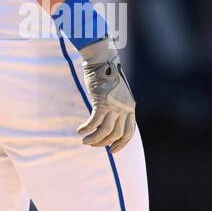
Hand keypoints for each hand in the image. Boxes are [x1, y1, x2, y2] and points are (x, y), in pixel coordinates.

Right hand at [77, 36, 135, 152]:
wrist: (102, 60)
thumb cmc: (108, 77)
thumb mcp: (118, 94)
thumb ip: (118, 109)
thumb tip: (109, 126)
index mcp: (131, 107)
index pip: (129, 132)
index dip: (121, 144)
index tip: (111, 150)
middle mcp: (125, 108)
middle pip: (116, 134)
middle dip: (103, 143)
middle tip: (93, 144)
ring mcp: (114, 105)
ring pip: (105, 131)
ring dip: (94, 139)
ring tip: (84, 141)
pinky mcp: (102, 101)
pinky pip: (94, 122)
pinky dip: (86, 129)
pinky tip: (80, 130)